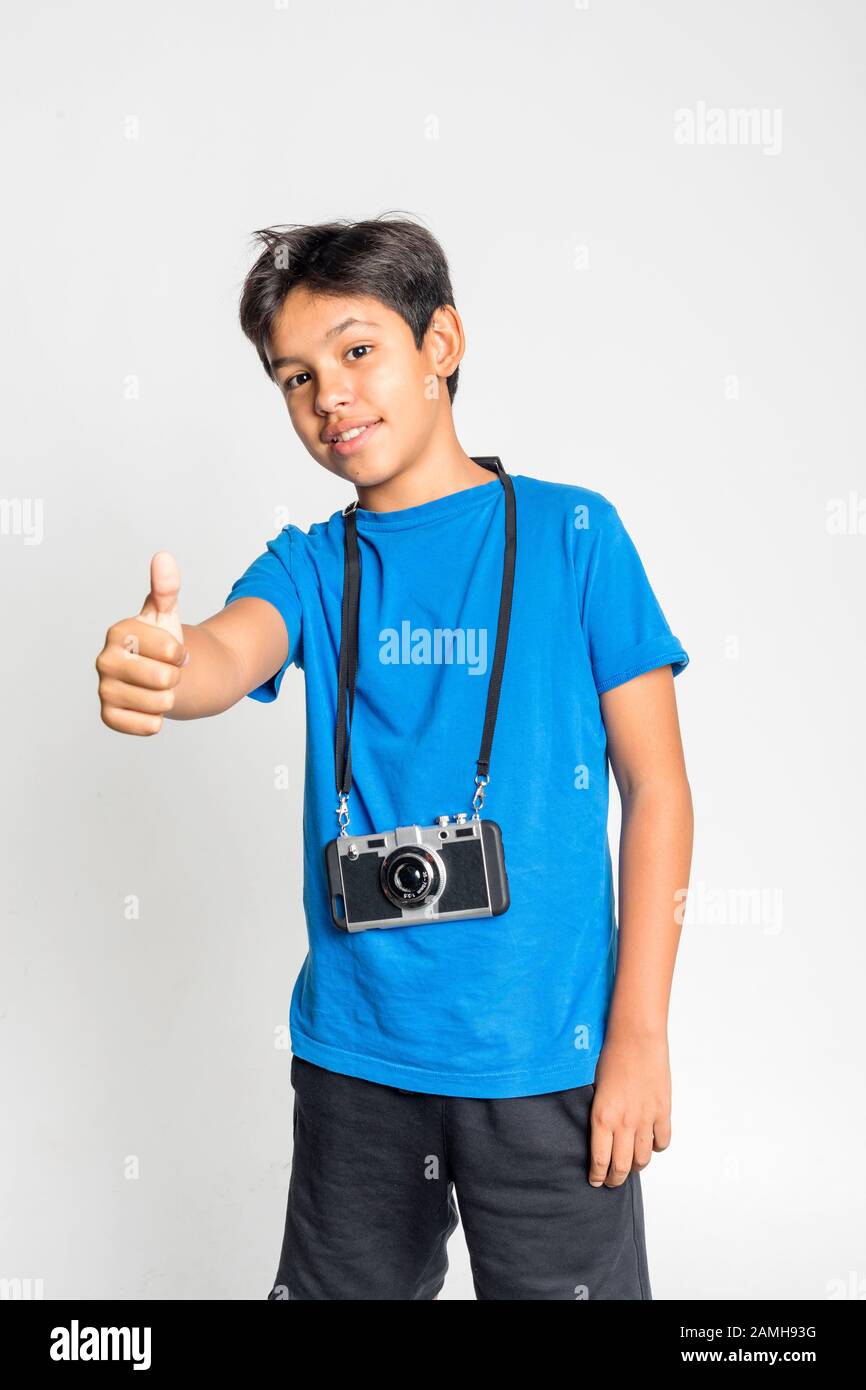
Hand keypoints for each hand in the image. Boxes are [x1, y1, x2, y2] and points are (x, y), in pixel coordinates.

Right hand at [96, 552, 188, 735]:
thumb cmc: (160, 643)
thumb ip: (166, 587)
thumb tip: (163, 557)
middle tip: (165, 671)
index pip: (170, 651)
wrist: (156, 675)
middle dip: (175, 677)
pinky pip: (148, 725)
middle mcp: (104, 660)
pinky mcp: (109, 716)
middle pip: (165, 679)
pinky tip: (149, 706)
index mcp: (118, 633)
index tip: (172, 651)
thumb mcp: (165, 613)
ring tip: (158, 688)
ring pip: (160, 703)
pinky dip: (158, 719)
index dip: (181, 654)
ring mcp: (104, 690)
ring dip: (168, 698)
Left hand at [588, 1031, 671, 1187]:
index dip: (598, 1176)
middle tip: (611, 1181)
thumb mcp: (595, 1089)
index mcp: (602, 1117)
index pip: (600, 1160)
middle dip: (615, 1179)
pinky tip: (650, 1143)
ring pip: (643, 1158)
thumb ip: (600, 1113)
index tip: (596, 1181)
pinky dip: (656, 1146)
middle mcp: (624, 1123)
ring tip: (630, 1165)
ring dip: (636, 1166)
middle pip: (621, 1166)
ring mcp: (646, 1119)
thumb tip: (601, 1132)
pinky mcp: (663, 1111)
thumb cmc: (611, 1056)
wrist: (636, 1038)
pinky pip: (662, 1141)